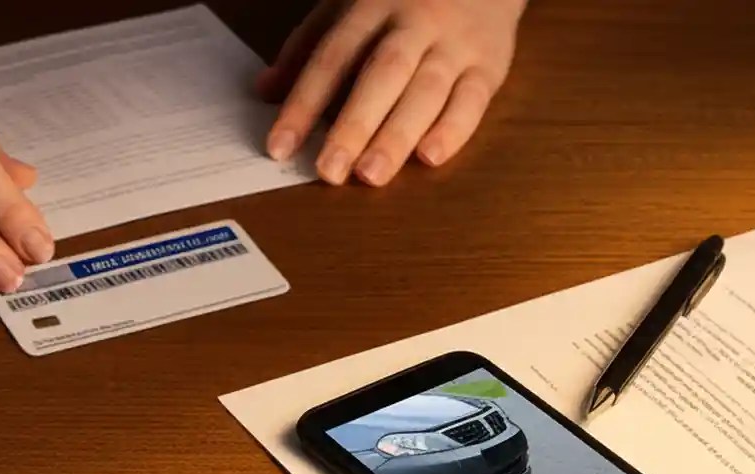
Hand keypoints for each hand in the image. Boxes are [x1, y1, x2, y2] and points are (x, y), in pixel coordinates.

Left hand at [257, 0, 525, 186]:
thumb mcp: (350, 6)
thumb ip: (308, 47)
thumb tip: (264, 91)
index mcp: (372, 6)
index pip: (331, 58)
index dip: (303, 103)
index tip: (280, 146)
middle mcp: (415, 23)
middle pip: (382, 75)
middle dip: (354, 125)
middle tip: (329, 171)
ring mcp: (455, 44)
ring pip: (426, 91)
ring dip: (398, 136)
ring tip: (371, 176)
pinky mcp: (490, 65)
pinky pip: (473, 101)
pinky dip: (453, 130)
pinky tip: (429, 158)